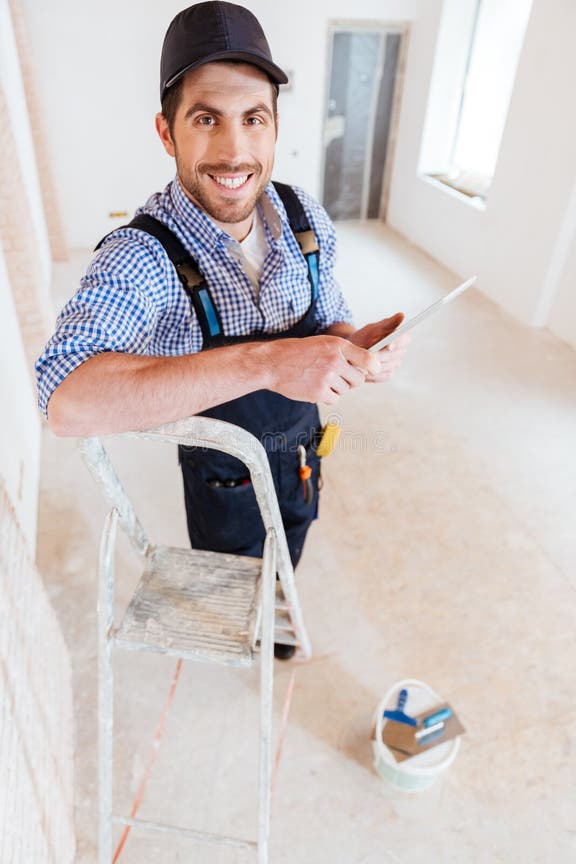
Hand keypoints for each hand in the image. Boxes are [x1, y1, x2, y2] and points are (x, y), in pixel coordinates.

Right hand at [266, 335, 380, 404]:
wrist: (272, 364)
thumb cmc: (297, 353)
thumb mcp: (322, 343)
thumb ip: (343, 353)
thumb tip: (365, 369)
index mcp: (338, 346)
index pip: (368, 359)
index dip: (373, 367)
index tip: (373, 369)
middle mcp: (335, 361)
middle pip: (358, 379)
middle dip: (351, 380)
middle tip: (338, 377)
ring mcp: (327, 378)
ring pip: (346, 390)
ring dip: (337, 388)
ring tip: (320, 379)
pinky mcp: (319, 393)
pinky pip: (335, 399)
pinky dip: (328, 396)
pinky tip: (315, 387)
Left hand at [348, 313, 409, 381]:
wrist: (351, 352)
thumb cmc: (363, 337)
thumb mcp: (372, 329)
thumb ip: (387, 324)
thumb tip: (402, 315)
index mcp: (400, 337)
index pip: (405, 340)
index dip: (397, 343)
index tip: (388, 345)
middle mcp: (400, 352)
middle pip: (396, 355)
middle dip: (382, 354)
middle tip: (369, 354)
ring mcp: (394, 364)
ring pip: (388, 366)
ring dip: (375, 364)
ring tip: (362, 360)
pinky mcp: (387, 375)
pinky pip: (382, 375)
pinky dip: (372, 373)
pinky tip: (363, 368)